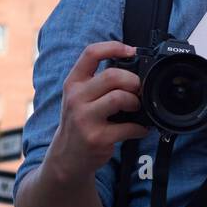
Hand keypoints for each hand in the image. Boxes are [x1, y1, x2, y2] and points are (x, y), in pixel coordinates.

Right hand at [45, 41, 148, 182]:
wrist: (66, 158)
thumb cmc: (79, 123)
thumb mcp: (79, 98)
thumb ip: (97, 82)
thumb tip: (133, 68)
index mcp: (73, 83)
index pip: (91, 53)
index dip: (114, 47)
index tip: (132, 51)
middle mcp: (76, 98)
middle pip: (112, 76)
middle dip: (133, 81)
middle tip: (138, 90)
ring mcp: (85, 119)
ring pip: (119, 98)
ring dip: (135, 102)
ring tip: (136, 108)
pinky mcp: (97, 138)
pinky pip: (128, 127)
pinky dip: (140, 128)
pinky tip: (138, 129)